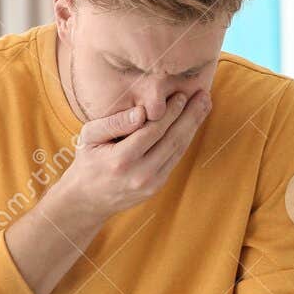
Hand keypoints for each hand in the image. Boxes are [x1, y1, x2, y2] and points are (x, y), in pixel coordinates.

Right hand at [52, 90, 211, 221]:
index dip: (170, 112)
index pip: (152, 131)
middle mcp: (139, 174)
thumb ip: (113, 122)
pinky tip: (192, 123)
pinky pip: (175, 158)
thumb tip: (142, 113)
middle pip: (171, 140)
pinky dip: (185, 139)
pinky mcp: (157, 187)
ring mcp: (151, 183)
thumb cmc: (88, 160)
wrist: (88, 199)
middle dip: (190, 116)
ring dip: (193, 126)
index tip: (182, 94)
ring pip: (178, 150)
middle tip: (203, 95)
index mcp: (121, 160)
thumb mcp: (89, 136)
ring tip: (204, 105)